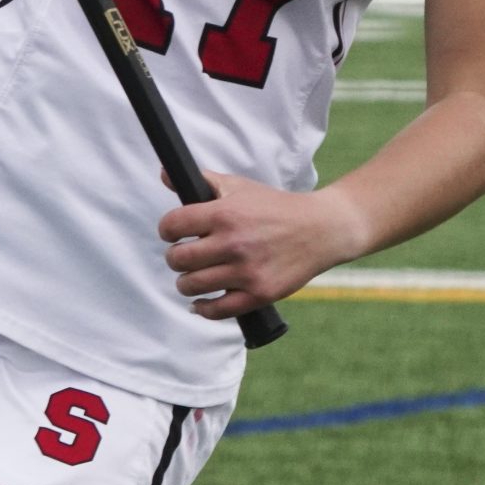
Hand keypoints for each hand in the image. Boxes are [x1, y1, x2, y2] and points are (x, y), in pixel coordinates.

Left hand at [158, 171, 367, 320]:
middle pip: (178, 258)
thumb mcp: (240, 187)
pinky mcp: (258, 294)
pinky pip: (217, 310)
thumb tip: (164, 173)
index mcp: (225, 213)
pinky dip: (203, 308)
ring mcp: (246, 271)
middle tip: (183, 255)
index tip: (172, 232)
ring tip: (192, 276)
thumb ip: (203, 181)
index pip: (173, 225)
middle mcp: (233, 243)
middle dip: (175, 257)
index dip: (167, 229)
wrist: (319, 229)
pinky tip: (200, 302)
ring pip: (192, 285)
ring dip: (186, 282)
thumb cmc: (275, 207)